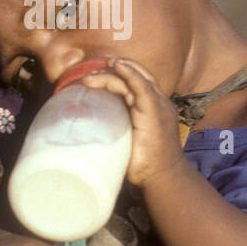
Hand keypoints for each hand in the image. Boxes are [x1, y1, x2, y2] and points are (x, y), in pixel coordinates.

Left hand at [81, 58, 185, 187]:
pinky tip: (117, 66)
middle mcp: (158, 102)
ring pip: (137, 78)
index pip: (137, 82)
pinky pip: (142, 87)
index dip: (118, 75)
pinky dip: (130, 74)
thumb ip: (115, 130)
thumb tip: (83, 132)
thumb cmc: (144, 165)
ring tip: (91, 77)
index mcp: (153, 108)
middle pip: (137, 75)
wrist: (163, 179)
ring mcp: (158, 106)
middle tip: (89, 77)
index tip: (95, 76)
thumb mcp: (128, 142)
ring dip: (113, 73)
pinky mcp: (155, 112)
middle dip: (113, 70)